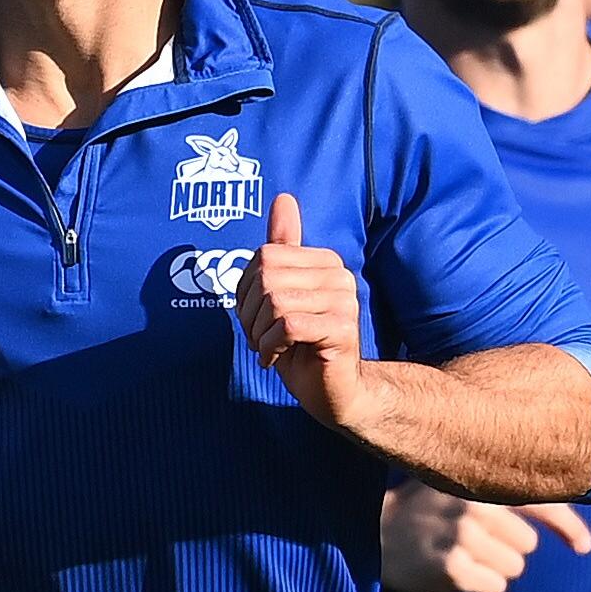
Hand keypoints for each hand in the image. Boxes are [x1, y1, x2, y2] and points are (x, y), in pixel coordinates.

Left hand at [232, 192, 372, 434]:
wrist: (335, 393)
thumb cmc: (302, 347)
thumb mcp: (281, 296)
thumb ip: (282, 250)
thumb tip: (283, 198)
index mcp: (324, 261)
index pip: (264, 257)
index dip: (246, 292)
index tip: (255, 318)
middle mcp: (338, 275)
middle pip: (267, 278)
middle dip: (250, 314)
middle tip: (260, 337)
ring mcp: (344, 301)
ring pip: (276, 302)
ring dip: (260, 333)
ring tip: (269, 348)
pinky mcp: (342, 329)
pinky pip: (287, 326)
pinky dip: (271, 347)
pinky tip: (275, 359)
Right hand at [382, 484, 588, 591]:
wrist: (372, 531)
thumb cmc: (429, 508)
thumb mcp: (462, 483)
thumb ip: (510, 492)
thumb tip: (575, 528)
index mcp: (480, 480)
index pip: (540, 502)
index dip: (567, 526)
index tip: (584, 547)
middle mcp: (475, 504)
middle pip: (527, 545)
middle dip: (508, 547)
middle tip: (471, 540)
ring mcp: (463, 537)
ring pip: (514, 568)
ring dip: (493, 567)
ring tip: (459, 553)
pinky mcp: (452, 568)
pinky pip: (494, 586)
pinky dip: (480, 584)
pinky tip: (452, 569)